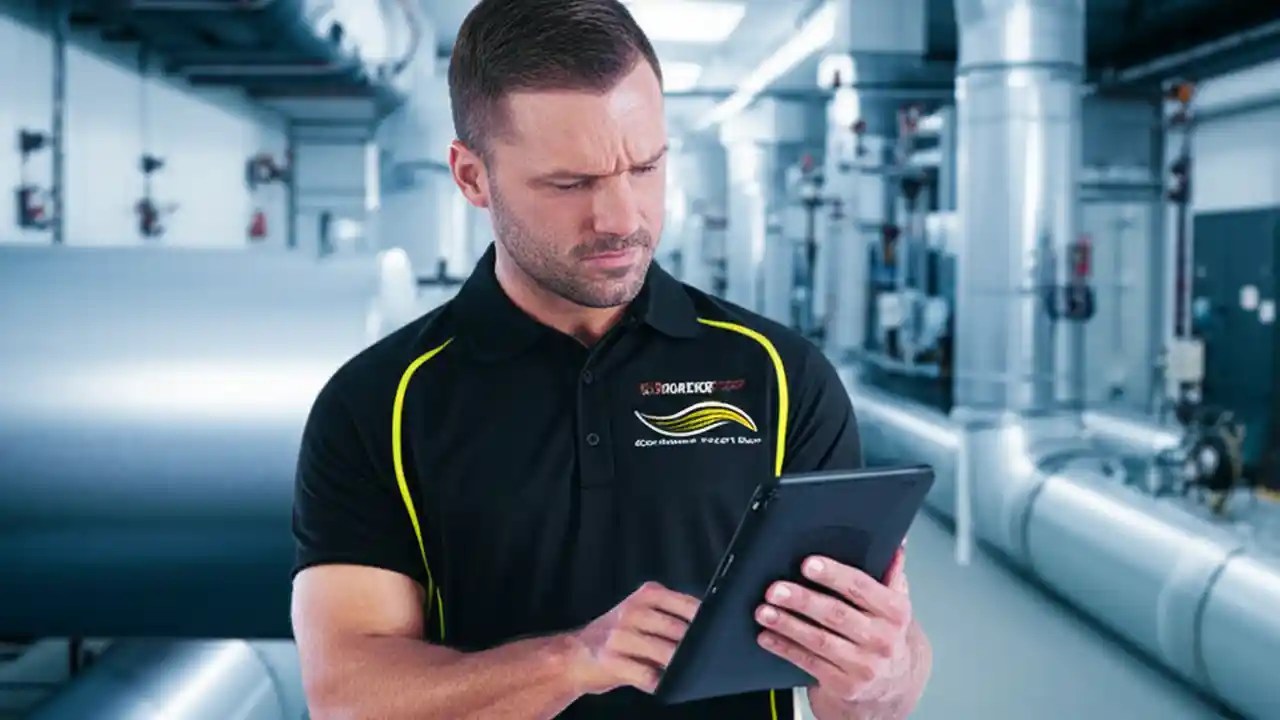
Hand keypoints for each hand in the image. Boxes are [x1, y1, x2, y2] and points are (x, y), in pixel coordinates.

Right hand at [566, 581, 699, 695]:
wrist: (573, 655)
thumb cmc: (615, 636)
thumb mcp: (641, 614)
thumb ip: (670, 615)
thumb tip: (706, 630)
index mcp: (646, 595)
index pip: (687, 604)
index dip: (706, 621)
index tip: (716, 633)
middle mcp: (633, 611)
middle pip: (679, 630)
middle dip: (693, 647)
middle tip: (700, 657)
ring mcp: (620, 635)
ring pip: (665, 652)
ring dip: (677, 665)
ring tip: (680, 670)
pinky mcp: (610, 659)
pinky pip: (645, 674)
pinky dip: (656, 681)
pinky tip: (658, 682)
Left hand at [755, 546, 913, 704]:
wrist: (892, 688)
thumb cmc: (885, 637)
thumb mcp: (894, 607)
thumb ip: (891, 574)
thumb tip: (895, 542)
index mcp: (895, 612)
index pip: (861, 587)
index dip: (834, 575)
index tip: (808, 564)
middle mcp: (882, 640)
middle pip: (836, 614)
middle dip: (802, 600)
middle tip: (776, 589)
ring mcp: (863, 666)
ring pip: (819, 640)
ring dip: (787, 624)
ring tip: (764, 611)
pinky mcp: (844, 686)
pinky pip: (809, 663)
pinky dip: (785, 648)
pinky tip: (767, 636)